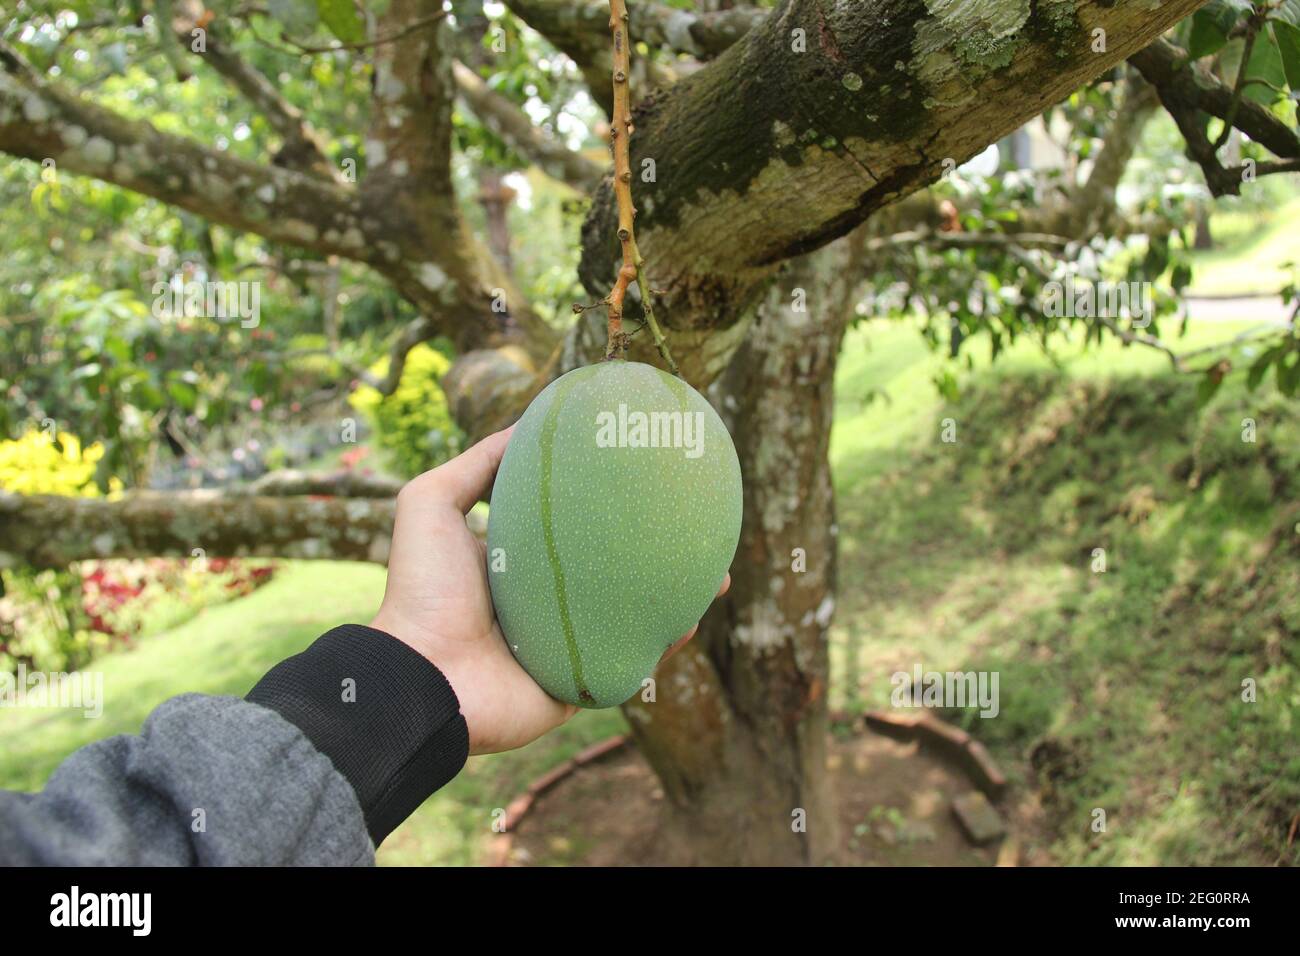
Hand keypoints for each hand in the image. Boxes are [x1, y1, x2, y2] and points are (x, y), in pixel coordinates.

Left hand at [371, 426, 728, 754]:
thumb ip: (476, 463)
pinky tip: (690, 613)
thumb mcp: (433, 503)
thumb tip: (526, 421)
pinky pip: (631, 660)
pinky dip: (664, 640)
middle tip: (693, 520)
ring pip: (633, 615)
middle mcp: (546, 604)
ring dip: (675, 595)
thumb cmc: (424, 588)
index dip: (606, 507)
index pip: (571, 530)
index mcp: (517, 564)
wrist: (422, 677)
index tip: (640, 478)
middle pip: (612, 571)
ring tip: (714, 571)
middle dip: (655, 550)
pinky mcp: (580, 684)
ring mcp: (566, 646)